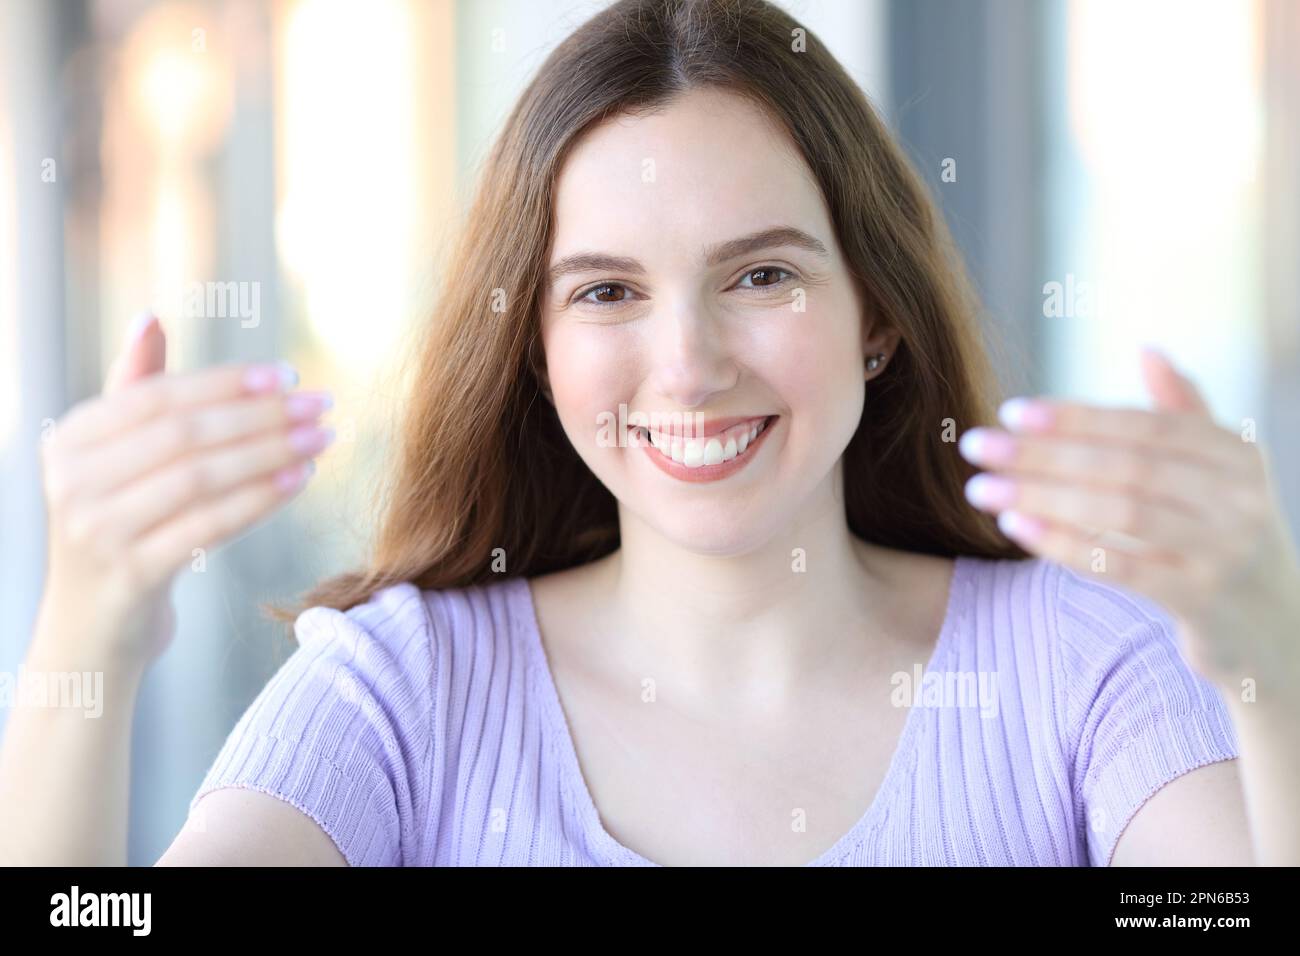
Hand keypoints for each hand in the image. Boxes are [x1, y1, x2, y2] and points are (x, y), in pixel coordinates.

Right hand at [36, 314, 335, 666]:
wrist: (90, 630)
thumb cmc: (117, 528)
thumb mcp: (111, 458)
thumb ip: (133, 390)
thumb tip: (150, 318)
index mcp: (70, 439)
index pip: (161, 396)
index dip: (228, 382)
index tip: (289, 375)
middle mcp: (73, 480)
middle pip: (186, 434)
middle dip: (262, 415)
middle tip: (321, 404)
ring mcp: (98, 530)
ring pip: (202, 477)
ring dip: (272, 453)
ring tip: (323, 438)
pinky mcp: (131, 574)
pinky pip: (210, 525)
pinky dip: (260, 499)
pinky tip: (301, 480)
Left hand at [957, 347, 1299, 691]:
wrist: (1275, 628)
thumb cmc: (1223, 535)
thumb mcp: (1218, 473)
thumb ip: (1183, 413)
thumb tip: (1147, 349)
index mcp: (1237, 454)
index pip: (1145, 424)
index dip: (1077, 416)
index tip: (1011, 412)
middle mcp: (1239, 498)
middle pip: (1125, 465)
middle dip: (1044, 453)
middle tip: (976, 447)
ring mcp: (1224, 551)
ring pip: (1119, 512)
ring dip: (1041, 496)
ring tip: (980, 489)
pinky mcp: (1201, 600)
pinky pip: (1122, 568)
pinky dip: (1063, 544)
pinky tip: (1014, 527)